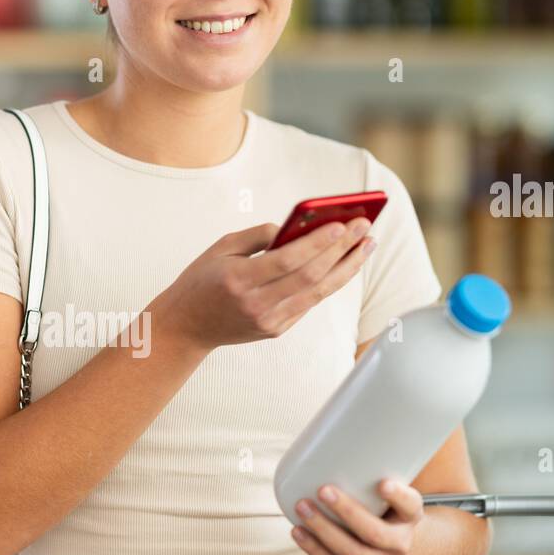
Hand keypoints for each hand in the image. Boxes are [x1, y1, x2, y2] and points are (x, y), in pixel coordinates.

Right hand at [154, 216, 375, 355]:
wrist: (186, 326)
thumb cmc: (202, 280)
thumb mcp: (221, 248)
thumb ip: (259, 236)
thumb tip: (298, 227)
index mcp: (238, 280)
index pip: (287, 260)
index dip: (317, 243)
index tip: (342, 224)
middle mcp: (256, 304)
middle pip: (309, 276)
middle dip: (340, 250)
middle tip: (364, 227)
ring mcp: (268, 321)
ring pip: (318, 293)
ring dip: (346, 268)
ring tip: (367, 246)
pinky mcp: (276, 330)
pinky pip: (309, 303)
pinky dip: (329, 282)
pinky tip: (345, 264)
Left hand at [289, 479, 423, 554]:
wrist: (394, 546)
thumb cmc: (384, 508)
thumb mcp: (389, 493)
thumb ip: (372, 474)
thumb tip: (332, 441)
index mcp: (410, 516)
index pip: (410, 506)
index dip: (398, 496)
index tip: (383, 483)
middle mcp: (400, 543)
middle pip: (374, 533)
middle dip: (347, 512)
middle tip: (323, 490)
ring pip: (352, 553)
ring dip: (323, 530)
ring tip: (302, 508)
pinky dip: (314, 549)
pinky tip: (298, 531)